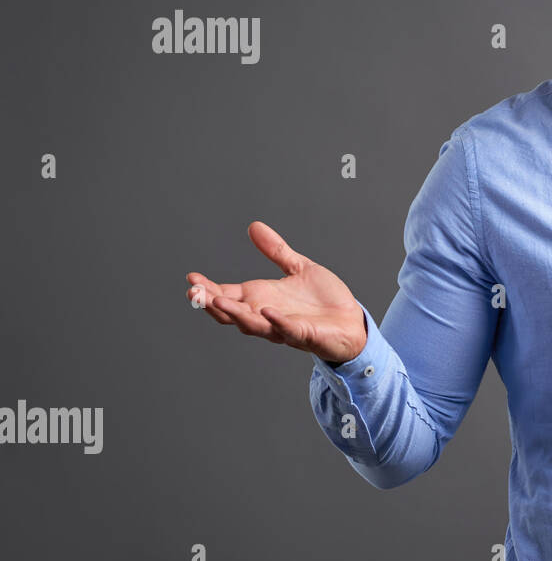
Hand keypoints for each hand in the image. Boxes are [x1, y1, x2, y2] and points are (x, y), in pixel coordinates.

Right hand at [185, 221, 367, 364]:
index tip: (191, 277)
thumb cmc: (323, 300)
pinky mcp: (304, 335)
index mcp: (261, 298)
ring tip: (217, 302)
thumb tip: (254, 226)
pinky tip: (266, 312)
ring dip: (235, 314)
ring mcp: (283, 327)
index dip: (208, 288)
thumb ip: (276, 251)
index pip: (227, 294)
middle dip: (211, 303)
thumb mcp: (298, 268)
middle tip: (193, 293)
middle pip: (231, 312)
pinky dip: (276, 322)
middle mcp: (266, 314)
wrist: (351, 321)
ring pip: (252, 324)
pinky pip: (287, 330)